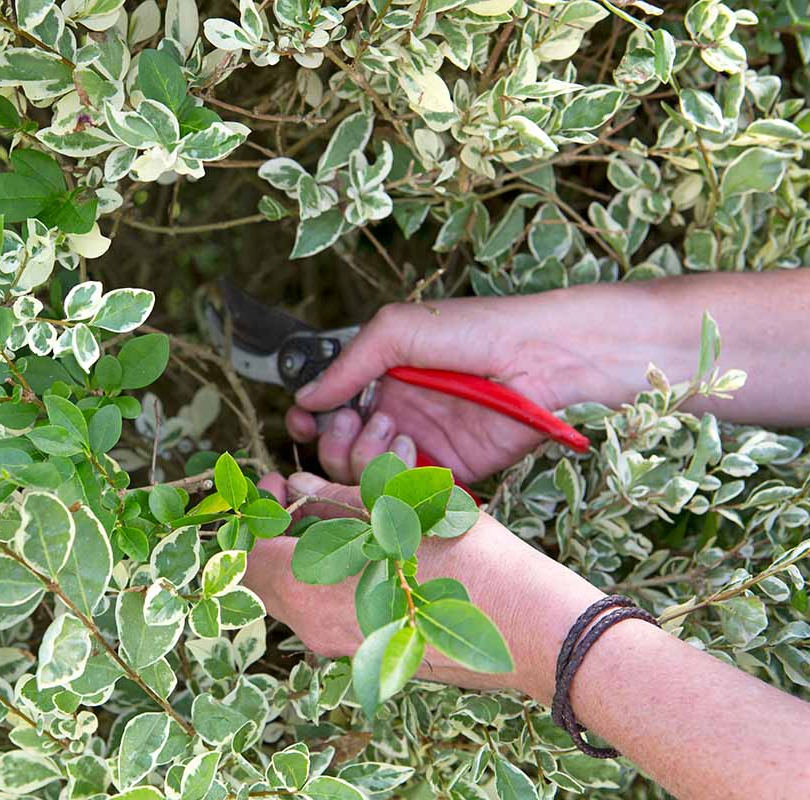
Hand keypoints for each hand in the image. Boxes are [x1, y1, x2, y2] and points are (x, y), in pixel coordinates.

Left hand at [246, 472, 605, 701]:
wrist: (526, 626)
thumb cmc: (464, 560)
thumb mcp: (394, 512)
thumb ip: (334, 499)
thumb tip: (296, 486)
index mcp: (310, 587)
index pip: (247, 554)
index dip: (253, 515)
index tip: (274, 487)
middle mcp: (315, 626)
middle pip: (265, 580)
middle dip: (272, 535)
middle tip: (296, 497)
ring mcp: (342, 646)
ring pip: (296, 598)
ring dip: (301, 557)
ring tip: (335, 518)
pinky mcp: (371, 653)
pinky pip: (328, 614)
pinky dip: (329, 580)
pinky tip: (364, 551)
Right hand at [286, 290, 661, 482]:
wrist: (542, 359)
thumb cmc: (475, 330)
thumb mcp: (399, 329)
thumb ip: (348, 363)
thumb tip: (304, 395)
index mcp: (381, 377)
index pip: (328, 408)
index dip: (308, 418)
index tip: (301, 420)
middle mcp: (395, 413)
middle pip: (338, 449)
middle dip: (334, 439)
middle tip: (355, 419)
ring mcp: (419, 445)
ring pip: (364, 475)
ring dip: (364, 455)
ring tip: (392, 428)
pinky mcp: (446, 472)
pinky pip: (403, 492)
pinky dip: (391, 480)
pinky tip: (406, 450)